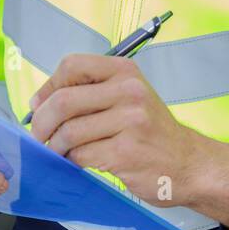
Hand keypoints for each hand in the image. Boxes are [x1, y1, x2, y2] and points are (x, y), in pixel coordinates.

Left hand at [27, 54, 228, 225]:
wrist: (189, 164)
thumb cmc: (152, 132)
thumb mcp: (129, 98)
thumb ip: (91, 93)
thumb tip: (39, 104)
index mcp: (125, 72)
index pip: (72, 65)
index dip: (48, 86)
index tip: (38, 105)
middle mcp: (129, 91)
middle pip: (64, 101)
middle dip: (41, 122)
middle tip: (38, 136)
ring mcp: (130, 122)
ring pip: (69, 132)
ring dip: (55, 146)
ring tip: (59, 152)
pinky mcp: (126, 153)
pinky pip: (81, 155)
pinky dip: (72, 161)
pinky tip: (80, 162)